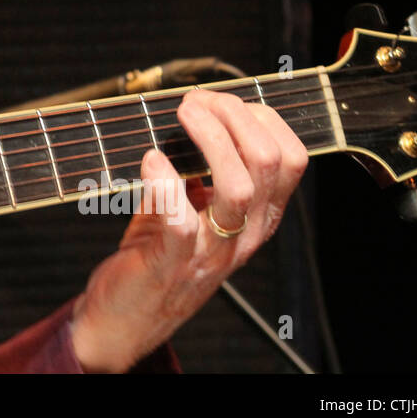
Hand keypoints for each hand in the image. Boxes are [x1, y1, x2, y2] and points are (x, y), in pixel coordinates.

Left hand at [68, 88, 307, 371]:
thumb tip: (195, 111)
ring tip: (181, 116)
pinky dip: (165, 182)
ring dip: (210, 139)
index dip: (261, 117)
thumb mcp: (192, 206)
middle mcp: (245, 236)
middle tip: (195, 102)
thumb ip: (198, 168)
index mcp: (258, 218)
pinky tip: (150, 160)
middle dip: (233, 117)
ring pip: (239, 188)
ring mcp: (212, 252)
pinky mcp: (173, 264)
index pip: (291, 158)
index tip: (222, 99)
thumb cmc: (156, 254)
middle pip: (268, 162)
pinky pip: (181, 221)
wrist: (125, 318)